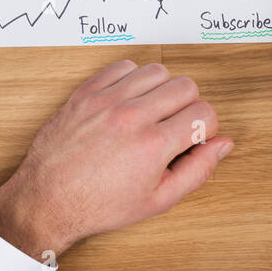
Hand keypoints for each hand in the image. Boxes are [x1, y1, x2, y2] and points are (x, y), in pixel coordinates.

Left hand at [0, 61, 232, 259]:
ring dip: (161, 89)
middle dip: (188, 106)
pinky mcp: (87, 91)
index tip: (191, 140)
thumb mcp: (158, 200)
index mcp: (153, 145)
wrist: (48, 199)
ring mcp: (107, 100)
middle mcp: (131, 116)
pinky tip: (128, 102)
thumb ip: (198, 170)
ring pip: (157, 70)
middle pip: (186, 86)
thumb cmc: (101, 205)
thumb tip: (223, 144)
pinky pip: (124, 66)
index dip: (205, 128)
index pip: (204, 113)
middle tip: (172, 128)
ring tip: (150, 114)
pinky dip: (132, 80)